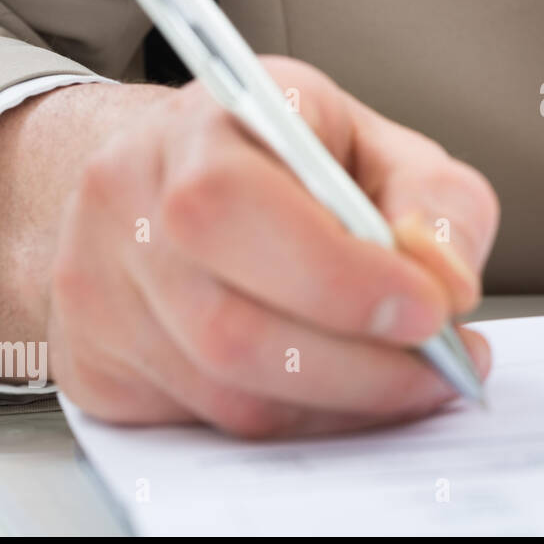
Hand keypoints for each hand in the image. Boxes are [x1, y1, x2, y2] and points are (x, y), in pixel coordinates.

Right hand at [45, 57, 497, 435]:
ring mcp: (96, 286)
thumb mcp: (386, 148)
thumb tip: (447, 285)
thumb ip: (437, 205)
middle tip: (440, 363)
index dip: (339, 274)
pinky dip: (297, 419)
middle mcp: (129, 199)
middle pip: (226, 323)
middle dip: (357, 364)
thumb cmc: (296, 159)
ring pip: (221, 388)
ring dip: (340, 402)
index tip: (431, 309)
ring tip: (411, 378)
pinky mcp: (96, 361)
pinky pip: (203, 421)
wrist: (182, 176)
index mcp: (204, 121)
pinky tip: (343, 390)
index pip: (237, 204)